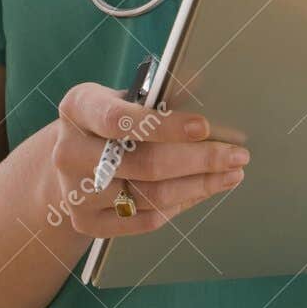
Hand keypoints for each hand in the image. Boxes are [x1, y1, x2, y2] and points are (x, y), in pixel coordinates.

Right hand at [50, 81, 248, 238]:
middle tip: (237, 155)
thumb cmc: (108, 119)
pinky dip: (181, 203)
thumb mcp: (125, 96)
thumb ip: (160, 94)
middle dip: (199, 160)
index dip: (165, 125)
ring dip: (199, 185)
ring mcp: (75, 192)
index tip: (205, 127)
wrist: (71, 157)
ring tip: (231, 172)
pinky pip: (145, 219)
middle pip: (144, 164)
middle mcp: (69, 152)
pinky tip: (204, 188)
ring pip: (151, 195)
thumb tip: (203, 85)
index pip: (121, 119)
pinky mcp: (86, 222)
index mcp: (78, 108)